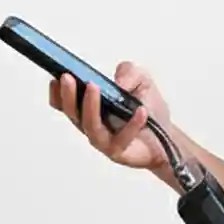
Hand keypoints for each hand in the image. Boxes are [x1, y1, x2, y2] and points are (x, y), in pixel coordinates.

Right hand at [48, 61, 170, 172]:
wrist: (167, 135)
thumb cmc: (147, 107)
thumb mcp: (141, 79)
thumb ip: (128, 72)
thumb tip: (118, 82)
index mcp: (90, 107)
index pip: (65, 103)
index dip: (57, 92)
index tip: (57, 77)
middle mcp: (92, 124)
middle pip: (72, 113)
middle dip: (67, 95)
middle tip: (67, 78)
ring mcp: (103, 140)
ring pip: (90, 126)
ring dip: (90, 106)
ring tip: (94, 87)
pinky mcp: (118, 152)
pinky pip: (121, 138)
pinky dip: (131, 124)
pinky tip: (141, 111)